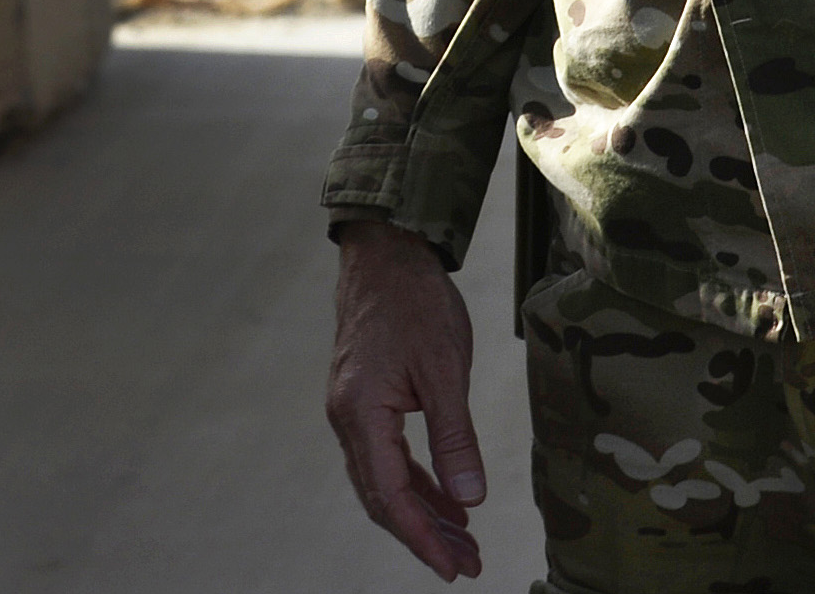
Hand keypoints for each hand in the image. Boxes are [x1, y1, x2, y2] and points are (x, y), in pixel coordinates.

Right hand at [326, 220, 486, 581]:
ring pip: (384, 479)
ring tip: (463, 541)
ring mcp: (351, 409)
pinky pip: (386, 455)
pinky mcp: (363, 399)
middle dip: (424, 535)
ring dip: (422, 512)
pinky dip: (416, 481)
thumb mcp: (445, 370)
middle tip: (466, 564)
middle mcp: (346, 417)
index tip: (453, 566)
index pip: (389, 495)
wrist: (385, 253)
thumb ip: (454, 439)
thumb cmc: (413, 301)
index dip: (421, 537)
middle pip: (382, 496)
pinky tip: (446, 498)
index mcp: (360, 413)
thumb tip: (468, 500)